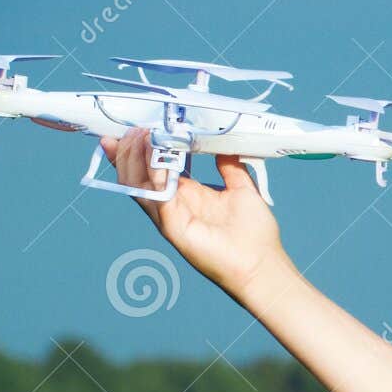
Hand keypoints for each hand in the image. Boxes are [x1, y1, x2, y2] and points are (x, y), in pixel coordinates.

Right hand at [99, 128, 291, 297]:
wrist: (263, 265)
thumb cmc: (255, 235)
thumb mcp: (242, 190)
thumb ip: (231, 167)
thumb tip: (225, 145)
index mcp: (186, 195)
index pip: (153, 168)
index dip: (140, 148)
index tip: (134, 126)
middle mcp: (173, 206)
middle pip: (137, 175)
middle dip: (129, 150)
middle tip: (130, 128)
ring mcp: (170, 218)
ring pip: (138, 185)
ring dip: (135, 159)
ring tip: (139, 136)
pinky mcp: (174, 229)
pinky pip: (157, 198)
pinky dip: (154, 176)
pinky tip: (157, 159)